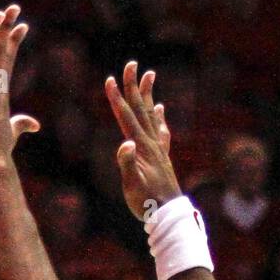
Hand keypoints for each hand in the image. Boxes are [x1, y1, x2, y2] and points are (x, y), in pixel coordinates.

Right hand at [104, 61, 181, 220]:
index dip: (117, 98)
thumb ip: (127, 164)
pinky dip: (159, 118)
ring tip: (149, 75)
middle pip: (140, 109)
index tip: (109, 79)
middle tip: (131, 63)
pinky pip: (161, 131)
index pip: (126, 117)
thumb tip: (125, 143)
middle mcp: (151, 143)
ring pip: (151, 115)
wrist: (169, 216)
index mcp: (141, 147)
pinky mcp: (163, 158)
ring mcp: (158, 149)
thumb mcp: (133, 185)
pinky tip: (160, 111)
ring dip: (148, 95)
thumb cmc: (147, 203)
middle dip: (134, 85)